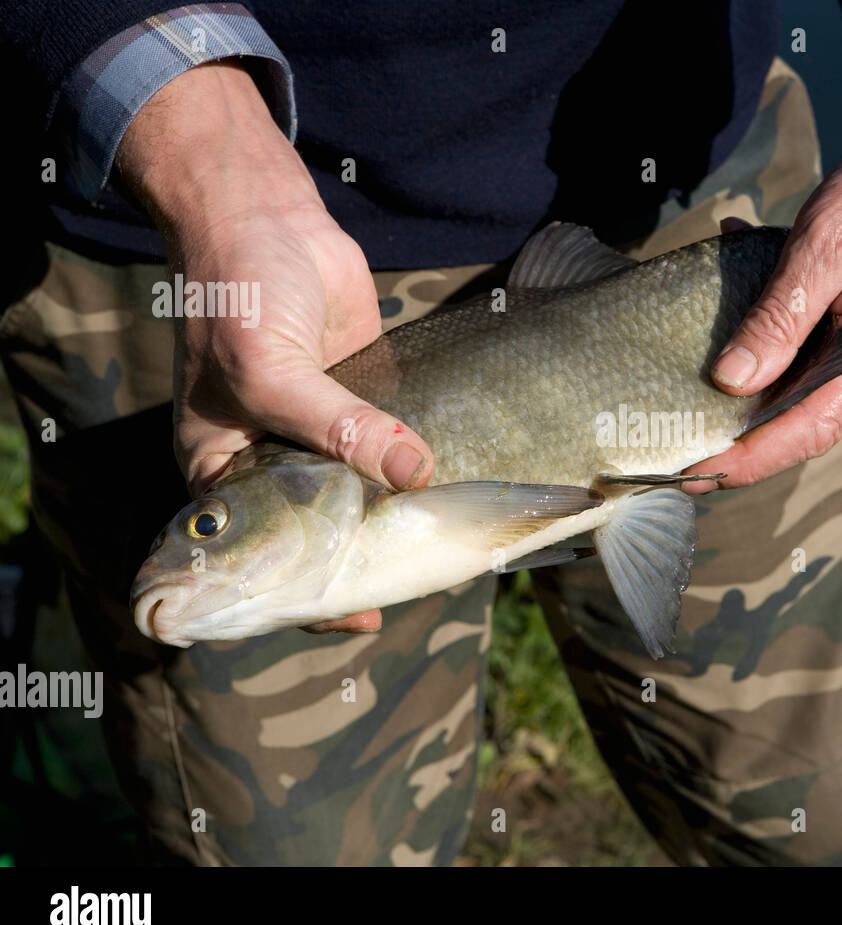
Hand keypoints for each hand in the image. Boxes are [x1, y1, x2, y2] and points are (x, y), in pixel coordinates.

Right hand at [119, 63, 431, 631]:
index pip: (254, 562)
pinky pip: (389, 448)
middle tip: (416, 587)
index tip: (362, 618)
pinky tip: (452, 489)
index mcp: (220, 474)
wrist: (263, 219)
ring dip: (394, 519)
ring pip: (359, 496)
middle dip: (361, 564)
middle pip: (315, 538)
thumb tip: (414, 473)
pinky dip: (415, 467)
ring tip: (444, 550)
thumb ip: (337, 426)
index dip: (303, 598)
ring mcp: (318, 435)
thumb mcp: (270, 372)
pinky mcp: (361, 402)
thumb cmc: (238, 297)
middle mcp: (269, 465)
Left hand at [688, 30, 841, 488]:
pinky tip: (744, 306)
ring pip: (814, 383)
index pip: (810, 429)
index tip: (698, 475)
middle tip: (682, 445)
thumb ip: (779, 317)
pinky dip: (782, 339)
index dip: (751, 459)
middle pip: (809, 417)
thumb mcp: (825, 243)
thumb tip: (731, 382)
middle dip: (745, 435)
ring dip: (759, 379)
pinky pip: (825, 349)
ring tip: (699, 381)